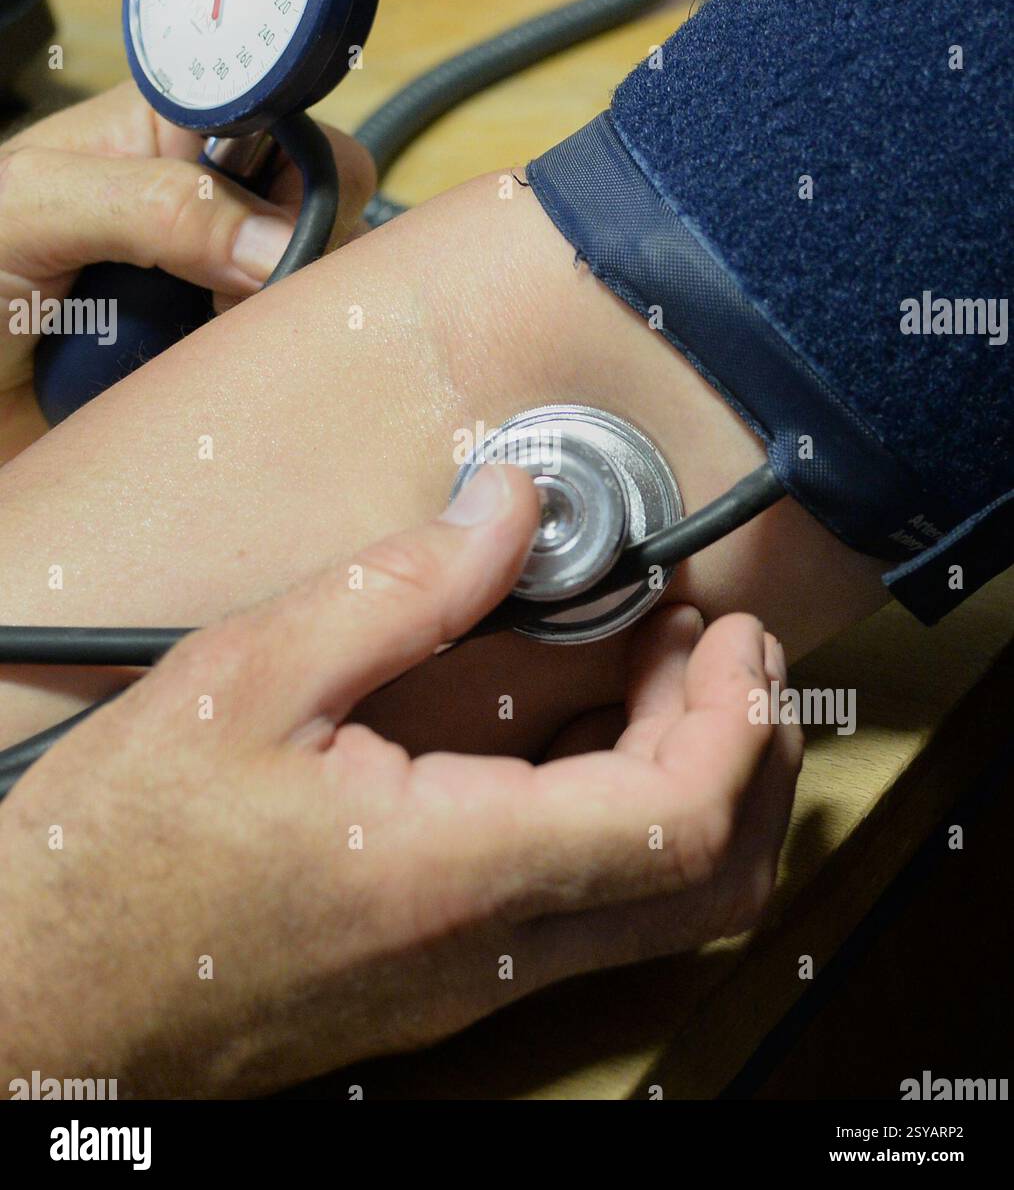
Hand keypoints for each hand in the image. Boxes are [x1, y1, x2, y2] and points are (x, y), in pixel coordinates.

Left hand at [0, 81, 374, 454]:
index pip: (282, 126)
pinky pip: (276, 370)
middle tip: (226, 297)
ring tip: (201, 346)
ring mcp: (213, 294)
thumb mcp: (30, 210)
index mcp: (160, 141)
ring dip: (274, 326)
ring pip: (308, 297)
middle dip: (299, 257)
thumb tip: (276, 243)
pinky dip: (264, 381)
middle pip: (318, 214)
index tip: (284, 226)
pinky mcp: (214, 365)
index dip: (302, 169)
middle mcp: (202, 213)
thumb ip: (151, 205)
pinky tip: (212, 383)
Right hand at [0, 463, 801, 1097]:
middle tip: (714, 646)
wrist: (48, 999)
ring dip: (695, 783)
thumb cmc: (122, 852)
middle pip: (708, 881)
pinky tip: (575, 735)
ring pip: (663, 909)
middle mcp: (490, 952)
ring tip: (652, 672)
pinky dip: (628, 819)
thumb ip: (400, 589)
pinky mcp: (451, 984)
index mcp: (452, 872)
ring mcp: (476, 983)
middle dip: (748, 750)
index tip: (733, 633)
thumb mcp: (245, 680)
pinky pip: (592, 914)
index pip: (677, 821)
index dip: (735, 719)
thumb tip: (510, 510)